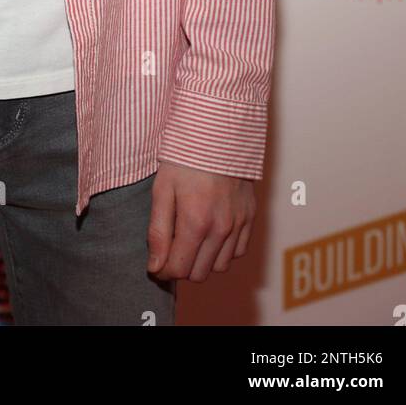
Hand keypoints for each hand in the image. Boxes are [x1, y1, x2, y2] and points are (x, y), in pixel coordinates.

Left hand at [146, 161, 255, 282]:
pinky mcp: (250, 217)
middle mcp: (221, 228)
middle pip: (199, 273)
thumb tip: (155, 267)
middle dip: (182, 266)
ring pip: (220, 266)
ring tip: (190, 239)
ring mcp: (239, 224)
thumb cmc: (184, 158)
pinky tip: (210, 233)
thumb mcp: (162, 190)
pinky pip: (238, 252)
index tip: (156, 260)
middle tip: (171, 247)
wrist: (217, 131)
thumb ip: (158, 232)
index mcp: (196, 222)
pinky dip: (223, 250)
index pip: (178, 269)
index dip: (163, 269)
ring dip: (203, 260)